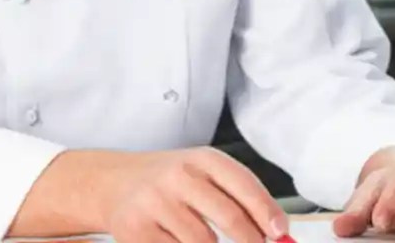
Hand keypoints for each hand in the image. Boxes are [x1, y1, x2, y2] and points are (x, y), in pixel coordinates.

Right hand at [99, 147, 289, 242]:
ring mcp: (155, 202)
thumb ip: (239, 197)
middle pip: (229, 217)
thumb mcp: (203, 175)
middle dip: (251, 241)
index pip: (243, 184)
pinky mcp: (136, 230)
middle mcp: (178, 175)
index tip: (280, 232)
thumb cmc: (170, 183)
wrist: (114, 183)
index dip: (266, 212)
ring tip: (200, 237)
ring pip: (204, 242)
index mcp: (201, 159)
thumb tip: (277, 232)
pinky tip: (177, 240)